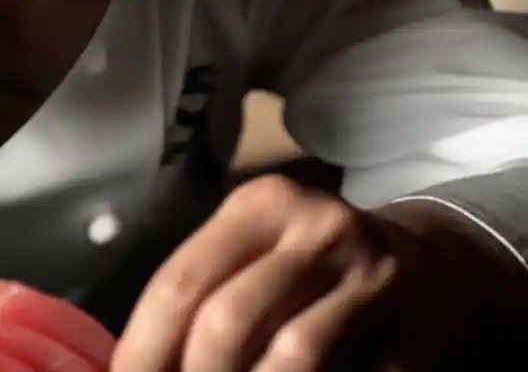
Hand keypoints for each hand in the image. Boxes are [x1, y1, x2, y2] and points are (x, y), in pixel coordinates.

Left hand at [111, 175, 499, 370]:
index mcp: (260, 205)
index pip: (181, 283)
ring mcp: (373, 280)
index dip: (143, 346)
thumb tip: (132, 361)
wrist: (427, 267)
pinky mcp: (414, 334)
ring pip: (288, 358)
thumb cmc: (309, 266)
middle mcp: (318, 229)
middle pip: (227, 321)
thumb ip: (199, 294)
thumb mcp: (253, 252)